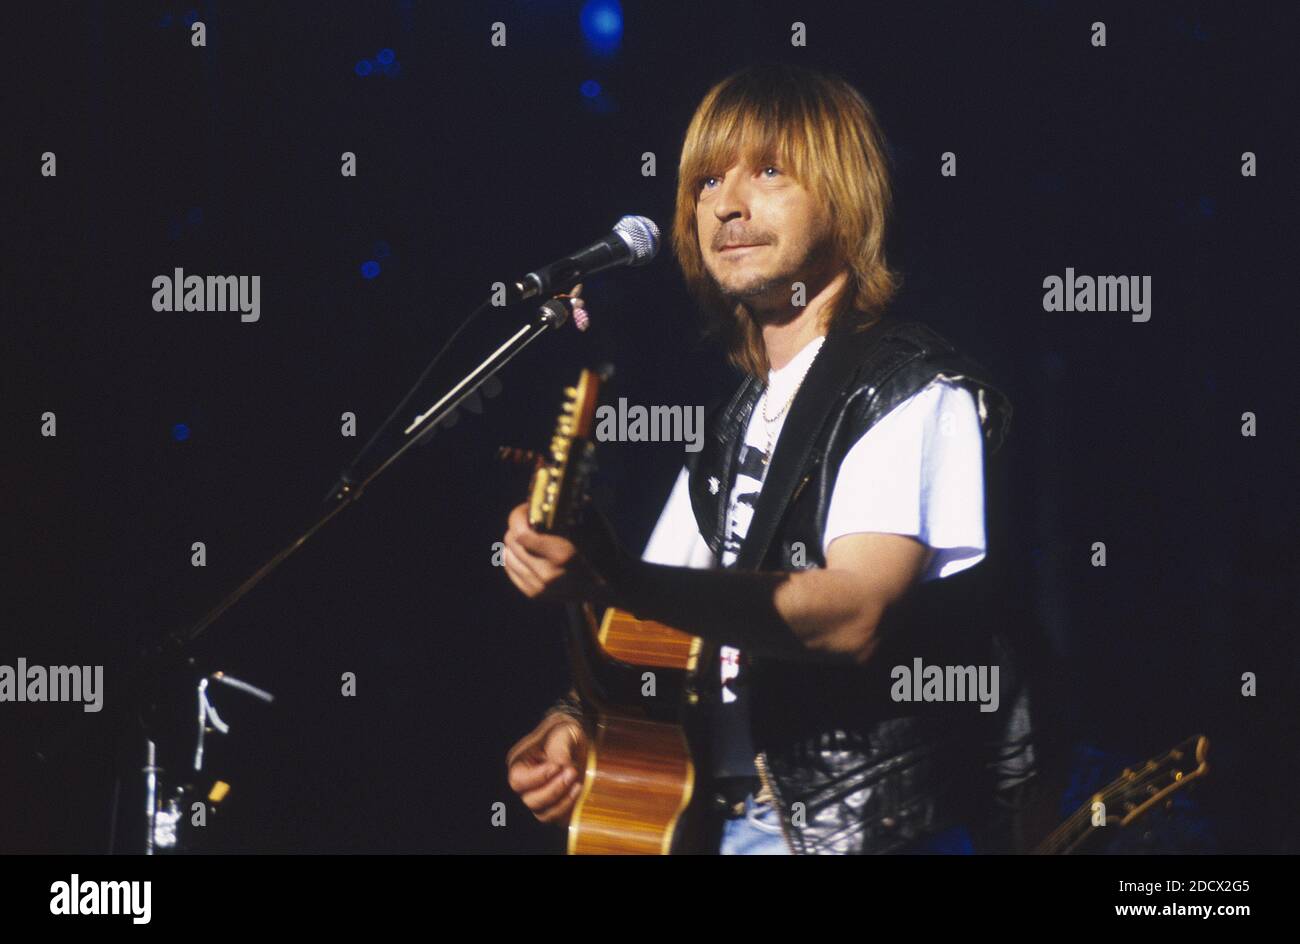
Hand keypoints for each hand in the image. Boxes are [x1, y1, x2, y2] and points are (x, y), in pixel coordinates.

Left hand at [500, 501, 629, 604]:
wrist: (613, 583)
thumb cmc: (605, 547)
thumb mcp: (594, 522)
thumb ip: (572, 506)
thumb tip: (553, 491)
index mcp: (562, 555)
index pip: (520, 533)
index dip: (519, 514)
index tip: (528, 506)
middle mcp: (548, 575)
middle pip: (511, 542)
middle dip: (517, 525)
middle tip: (529, 518)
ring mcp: (540, 588)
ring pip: (508, 556)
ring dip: (515, 541)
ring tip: (530, 534)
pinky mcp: (536, 594)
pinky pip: (511, 569)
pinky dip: (516, 556)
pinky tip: (529, 549)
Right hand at [506, 714, 588, 823]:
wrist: (576, 741)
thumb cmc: (563, 734)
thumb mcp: (561, 733)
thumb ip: (559, 748)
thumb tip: (560, 766)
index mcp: (518, 764)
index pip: (519, 780)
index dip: (538, 777)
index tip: (556, 766)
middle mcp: (525, 785)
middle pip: (530, 800)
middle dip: (553, 789)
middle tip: (571, 771)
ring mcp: (539, 798)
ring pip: (543, 813)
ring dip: (563, 800)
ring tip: (577, 782)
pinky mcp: (555, 807)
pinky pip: (558, 818)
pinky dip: (569, 806)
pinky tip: (579, 788)